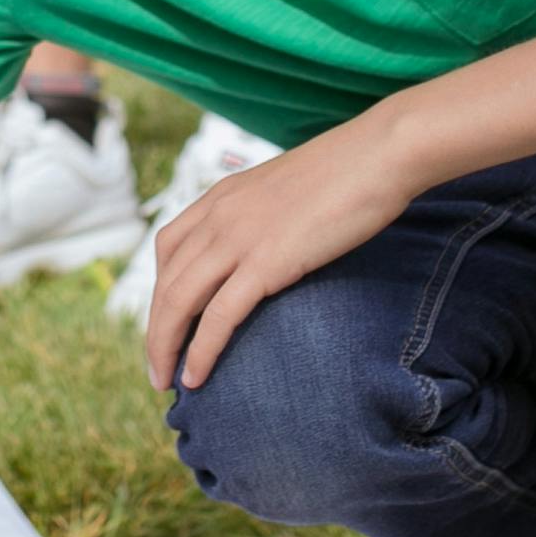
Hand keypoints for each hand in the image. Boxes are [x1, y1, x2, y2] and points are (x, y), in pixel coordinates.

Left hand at [144, 120, 416, 391]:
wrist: (379, 155)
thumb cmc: (350, 171)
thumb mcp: (289, 188)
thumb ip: (268, 213)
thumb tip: (277, 241)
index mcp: (222, 195)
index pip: (168, 248)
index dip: (160, 290)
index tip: (168, 322)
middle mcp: (219, 215)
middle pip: (166, 282)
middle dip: (156, 331)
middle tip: (157, 369)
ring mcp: (239, 238)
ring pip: (179, 302)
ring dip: (166, 347)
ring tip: (166, 381)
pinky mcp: (266, 262)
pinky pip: (219, 316)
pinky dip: (201, 351)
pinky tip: (196, 377)